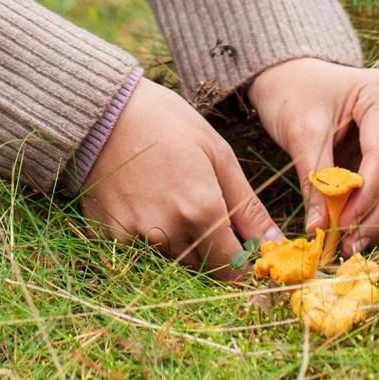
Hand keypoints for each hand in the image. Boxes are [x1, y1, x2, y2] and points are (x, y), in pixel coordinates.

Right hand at [75, 79, 275, 271]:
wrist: (103, 111)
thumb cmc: (167, 123)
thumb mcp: (218, 155)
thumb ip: (248, 207)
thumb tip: (275, 242)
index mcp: (202, 210)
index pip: (231, 269)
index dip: (240, 263)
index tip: (239, 246)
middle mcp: (168, 231)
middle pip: (202, 269)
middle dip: (212, 251)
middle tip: (205, 215)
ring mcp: (135, 236)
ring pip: (172, 262)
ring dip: (182, 246)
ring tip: (173, 202)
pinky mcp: (110, 236)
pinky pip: (140, 254)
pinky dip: (150, 239)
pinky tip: (147, 205)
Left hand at [245, 58, 378, 252]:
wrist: (283, 74)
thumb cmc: (290, 92)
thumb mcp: (301, 131)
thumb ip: (315, 178)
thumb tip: (319, 228)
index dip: (365, 198)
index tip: (341, 227)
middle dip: (376, 214)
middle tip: (349, 245)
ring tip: (349, 244)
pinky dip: (375, 210)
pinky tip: (353, 231)